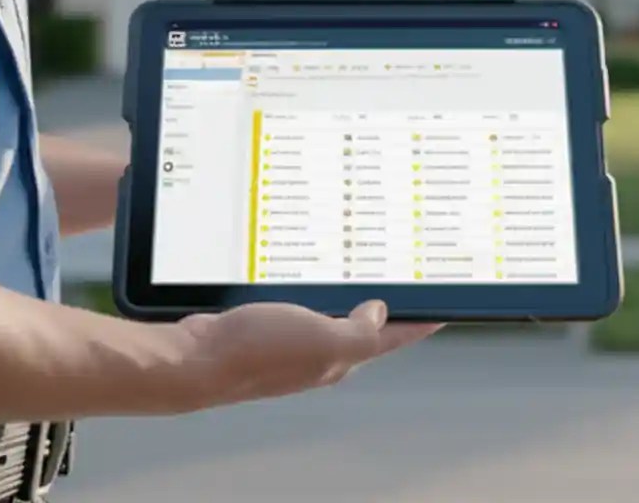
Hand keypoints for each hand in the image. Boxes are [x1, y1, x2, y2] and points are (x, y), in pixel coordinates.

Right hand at [174, 301, 441, 409]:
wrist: (195, 360)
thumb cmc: (253, 352)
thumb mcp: (320, 337)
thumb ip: (357, 331)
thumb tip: (380, 316)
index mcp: (338, 358)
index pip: (390, 340)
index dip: (419, 324)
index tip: (443, 311)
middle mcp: (319, 356)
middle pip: (364, 333)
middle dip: (386, 311)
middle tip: (406, 284)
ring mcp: (292, 345)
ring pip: (331, 321)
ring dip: (348, 302)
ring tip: (363, 279)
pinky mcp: (266, 333)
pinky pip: (302, 313)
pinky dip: (314, 299)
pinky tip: (309, 288)